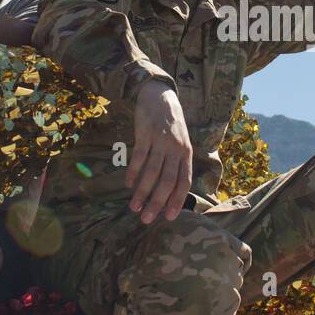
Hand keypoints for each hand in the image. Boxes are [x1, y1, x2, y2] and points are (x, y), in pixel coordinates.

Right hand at [127, 80, 192, 223]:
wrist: (160, 95)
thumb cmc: (171, 124)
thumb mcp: (181, 142)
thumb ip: (177, 163)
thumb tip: (170, 191)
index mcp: (186, 153)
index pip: (184, 181)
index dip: (177, 200)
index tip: (169, 217)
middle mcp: (175, 149)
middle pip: (167, 181)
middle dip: (157, 203)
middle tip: (146, 219)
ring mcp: (160, 141)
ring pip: (152, 173)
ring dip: (142, 192)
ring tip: (134, 207)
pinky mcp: (146, 134)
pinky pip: (139, 157)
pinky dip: (133, 172)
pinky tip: (128, 184)